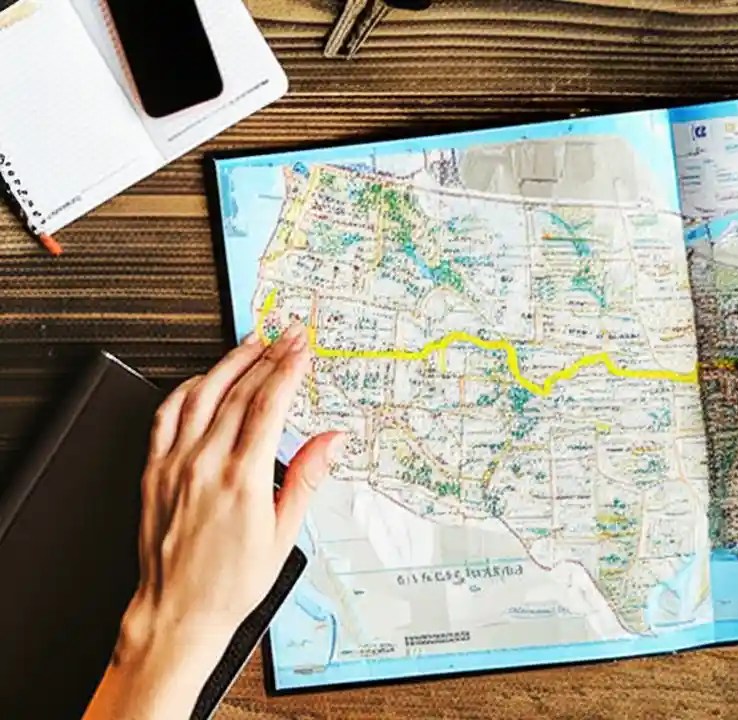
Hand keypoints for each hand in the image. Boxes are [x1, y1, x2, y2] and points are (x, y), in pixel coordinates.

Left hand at [87, 325, 342, 718]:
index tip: (301, 348)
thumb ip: (307, 477)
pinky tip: (203, 380)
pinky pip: (166, 416)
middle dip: (267, 357)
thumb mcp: (284, 534)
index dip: (288, 370)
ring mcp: (174, 466)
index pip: (268, 406)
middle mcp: (204, 466)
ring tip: (250, 344)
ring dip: (228, 363)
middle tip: (286, 336)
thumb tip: (332, 440)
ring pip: (201, 395)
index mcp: (241, 480)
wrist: (178, 611)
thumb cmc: (231, 582)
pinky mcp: (153, 472)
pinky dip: (187, 390)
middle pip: (239, 393)